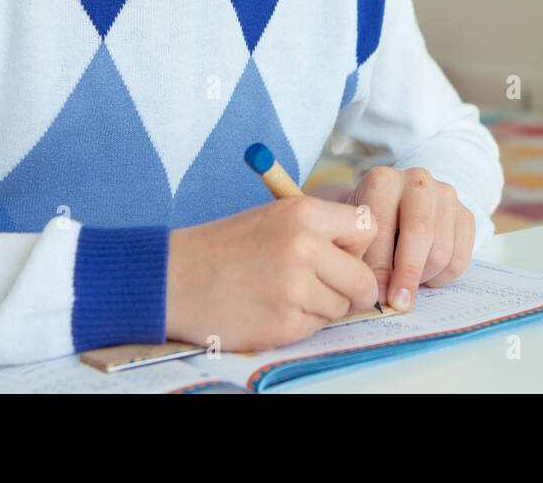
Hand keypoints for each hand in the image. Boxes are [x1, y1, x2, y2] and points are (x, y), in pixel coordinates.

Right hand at [165, 196, 378, 351]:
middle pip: (364, 280)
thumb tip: (363, 255)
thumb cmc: (226, 247)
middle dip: (352, 290)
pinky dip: (299, 324)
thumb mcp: (275, 216)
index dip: (358, 247)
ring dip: (321, 307)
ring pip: (341, 308)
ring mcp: (295, 288)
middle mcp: (305, 247)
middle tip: (328, 289)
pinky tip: (271, 309)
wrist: (174, 278)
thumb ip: (320, 230)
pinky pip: (316, 329)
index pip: (368, 229)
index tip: (343, 255)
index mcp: (304, 213)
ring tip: (283, 293)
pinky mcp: (284, 324)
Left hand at [347, 166, 474, 311]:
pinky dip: (444, 276)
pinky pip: (462, 257)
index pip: (383, 227)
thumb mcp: (358, 229)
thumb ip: (361, 256)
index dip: (379, 267)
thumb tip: (376, 297)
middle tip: (399, 303)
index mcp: (383, 181)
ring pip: (443, 250)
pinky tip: (426, 275)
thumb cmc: (373, 219)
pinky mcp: (465, 212)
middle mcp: (417, 182)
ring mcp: (446, 195)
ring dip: (424, 277)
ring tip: (407, 282)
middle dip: (408, 275)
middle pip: (420, 234)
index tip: (376, 296)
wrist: (403, 198)